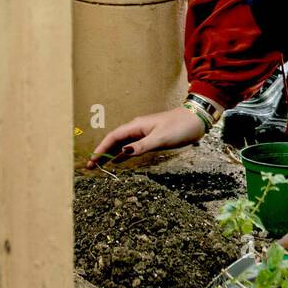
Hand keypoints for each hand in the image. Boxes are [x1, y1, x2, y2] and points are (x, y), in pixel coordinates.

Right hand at [86, 106, 203, 167]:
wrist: (196, 119)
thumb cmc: (180, 127)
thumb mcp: (161, 138)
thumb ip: (142, 146)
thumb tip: (123, 152)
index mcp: (137, 126)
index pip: (113, 137)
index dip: (101, 149)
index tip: (92, 161)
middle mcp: (137, 128)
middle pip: (115, 141)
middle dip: (102, 153)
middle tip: (90, 167)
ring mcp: (143, 133)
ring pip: (122, 144)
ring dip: (110, 154)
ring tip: (99, 166)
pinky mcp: (150, 138)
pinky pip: (131, 146)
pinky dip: (122, 154)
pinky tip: (117, 161)